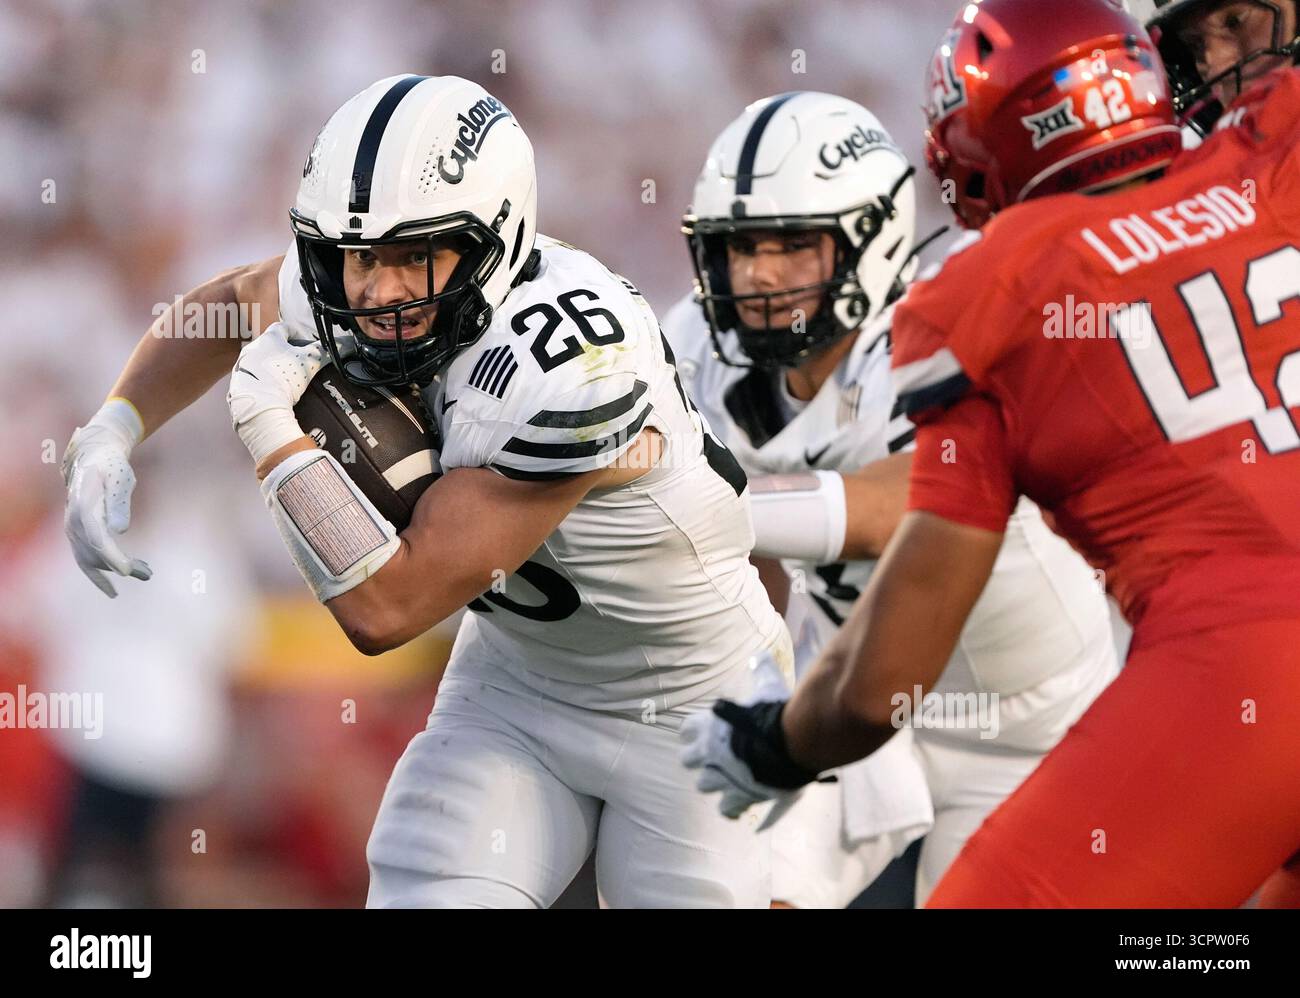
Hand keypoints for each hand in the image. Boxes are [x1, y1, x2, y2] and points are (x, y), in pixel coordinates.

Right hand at [61, 400, 151, 597]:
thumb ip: (119, 503)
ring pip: (92, 560)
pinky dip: (102, 574)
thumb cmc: (111, 466)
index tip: (127, 570)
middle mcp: (74, 521)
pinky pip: (86, 561)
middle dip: (121, 565)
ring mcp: (72, 530)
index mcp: (84, 506)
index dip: (111, 556)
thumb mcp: (121, 478)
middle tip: (149, 573)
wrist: (92, 456)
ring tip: (147, 572)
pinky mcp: (77, 536)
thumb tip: (119, 530)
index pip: (97, 537)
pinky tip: (118, 585)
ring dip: (117, 568)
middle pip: (95, 552)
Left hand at [227, 322, 324, 465]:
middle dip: (284, 351)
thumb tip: (344, 344)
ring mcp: (242, 366)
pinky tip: (274, 391)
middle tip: (298, 361)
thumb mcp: (310, 362)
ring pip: (260, 360)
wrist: (260, 406)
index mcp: (269, 338)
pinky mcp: (238, 383)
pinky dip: (264, 381)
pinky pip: (253, 378)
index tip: (304, 340)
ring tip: (286, 379)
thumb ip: (325, 351)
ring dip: (272, 366)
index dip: (296, 332)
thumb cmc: (284, 380)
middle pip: (271, 344)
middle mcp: (252, 348)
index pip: (283, 327)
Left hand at [680, 652, 819, 823]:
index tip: (702, 732)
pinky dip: (733, 808)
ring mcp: (721, 777)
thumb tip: (760, 656)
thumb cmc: (775, 712)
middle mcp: (708, 753)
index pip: (686, 730)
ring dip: (716, 783)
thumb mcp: (767, 686)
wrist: (788, 745)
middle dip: (700, 760)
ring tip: (731, 778)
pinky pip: (727, 809)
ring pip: (704, 786)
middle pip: (688, 761)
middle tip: (716, 758)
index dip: (693, 731)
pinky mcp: (737, 796)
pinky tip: (741, 804)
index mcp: (708, 726)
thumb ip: (761, 671)